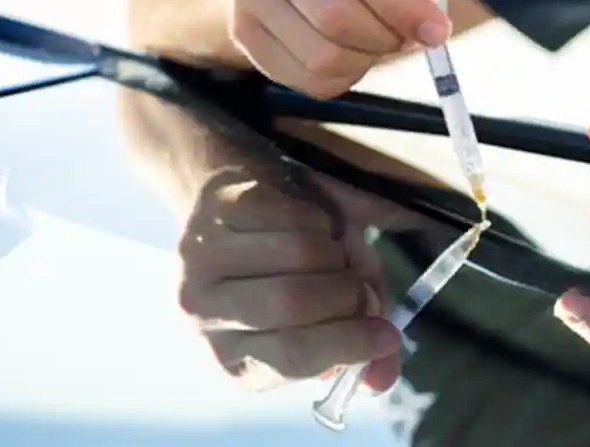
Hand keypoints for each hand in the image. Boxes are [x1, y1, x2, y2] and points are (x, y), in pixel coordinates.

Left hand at [175, 160, 406, 392]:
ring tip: (333, 257)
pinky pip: (291, 214)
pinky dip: (320, 219)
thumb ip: (358, 350)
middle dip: (347, 295)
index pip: (292, 356)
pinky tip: (312, 226)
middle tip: (362, 291)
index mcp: (231, 356)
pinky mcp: (216, 209)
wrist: (239, 220)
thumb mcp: (324, 324)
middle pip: (292, 303)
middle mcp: (202, 311)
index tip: (388, 336)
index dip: (348, 344)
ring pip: (298, 253)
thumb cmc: (288, 281)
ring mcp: (201, 256)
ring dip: (336, 254)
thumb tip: (383, 380)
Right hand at [231, 0, 457, 97]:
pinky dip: (340, 78)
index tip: (435, 30)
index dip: (402, 2)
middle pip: (335, 13)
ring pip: (319, 53)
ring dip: (365, 60)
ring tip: (379, 43)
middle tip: (407, 37)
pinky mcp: (242, 27)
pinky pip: (302, 76)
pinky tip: (351, 56)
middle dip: (385, 37)